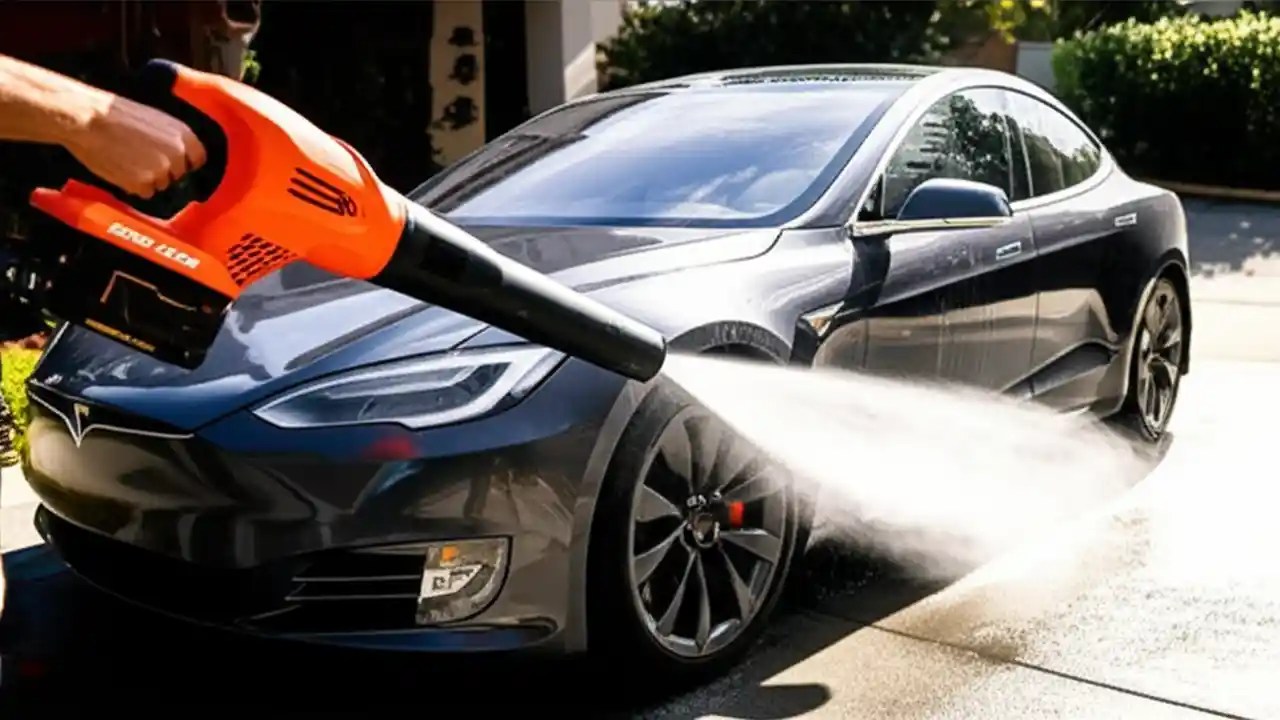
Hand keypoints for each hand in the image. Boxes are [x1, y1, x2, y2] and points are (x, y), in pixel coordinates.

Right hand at [62, 92, 207, 198]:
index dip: (186, 163)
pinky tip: (120, 170)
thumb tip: (180, 153)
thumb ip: (172, 137)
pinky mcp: (143, 184)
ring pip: (161, 185)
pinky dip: (133, 186)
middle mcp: (178, 154)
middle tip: (140, 159)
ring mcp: (161, 171)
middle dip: (164, 172)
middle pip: (178, 174)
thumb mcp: (154, 118)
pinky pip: (144, 193)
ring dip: (147, 179)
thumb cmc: (115, 114)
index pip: (198, 159)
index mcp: (184, 134)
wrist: (87, 119)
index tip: (175, 164)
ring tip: (126, 161)